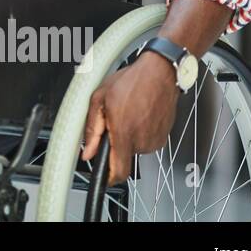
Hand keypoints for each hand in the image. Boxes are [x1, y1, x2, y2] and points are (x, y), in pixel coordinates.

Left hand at [80, 51, 179, 184]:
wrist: (160, 73)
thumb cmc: (131, 81)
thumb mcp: (99, 99)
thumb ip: (92, 129)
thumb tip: (88, 151)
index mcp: (124, 133)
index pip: (119, 171)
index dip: (109, 177)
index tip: (103, 175)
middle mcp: (142, 140)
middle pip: (123, 155)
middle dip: (115, 142)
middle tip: (114, 120)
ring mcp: (155, 140)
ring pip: (134, 147)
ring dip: (128, 135)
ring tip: (128, 113)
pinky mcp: (163, 137)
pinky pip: (145, 140)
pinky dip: (139, 131)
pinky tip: (139, 114)